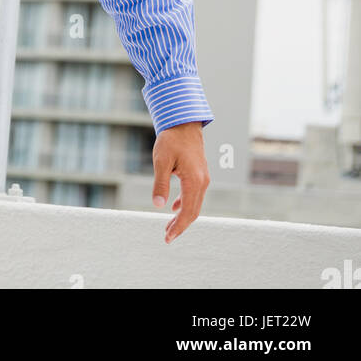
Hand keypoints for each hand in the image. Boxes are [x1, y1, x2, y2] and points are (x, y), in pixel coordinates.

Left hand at [152, 121, 209, 243]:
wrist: (183, 122)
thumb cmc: (171, 139)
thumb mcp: (161, 161)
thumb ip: (160, 184)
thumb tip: (158, 205)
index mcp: (194, 181)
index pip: (187, 212)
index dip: (178, 227)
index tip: (168, 237)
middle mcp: (202, 182)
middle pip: (193, 211)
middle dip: (180, 225)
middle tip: (167, 236)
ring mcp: (203, 178)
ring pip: (195, 204)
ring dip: (182, 216)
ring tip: (169, 225)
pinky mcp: (200, 173)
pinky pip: (194, 194)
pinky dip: (185, 204)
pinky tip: (174, 207)